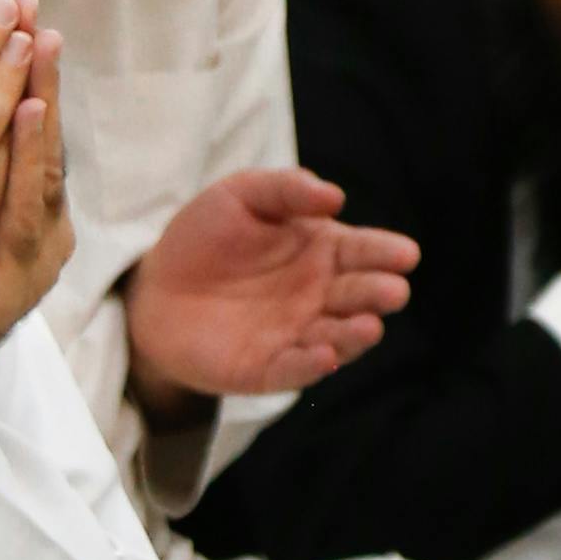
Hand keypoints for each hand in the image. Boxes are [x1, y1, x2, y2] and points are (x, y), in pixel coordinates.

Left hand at [125, 167, 417, 410]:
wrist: (153, 287)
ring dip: (354, 334)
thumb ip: (285, 189)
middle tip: (393, 290)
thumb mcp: (240, 196)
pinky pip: (294, 370)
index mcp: (321, 251)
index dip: (385, 252)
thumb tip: (335, 196)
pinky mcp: (266, 368)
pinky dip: (311, 365)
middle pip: (359, 296)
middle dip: (379, 293)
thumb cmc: (204, 237)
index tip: (406, 254)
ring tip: (368, 326)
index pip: (362, 251)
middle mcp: (318, 295)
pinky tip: (324, 355)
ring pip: (337, 337)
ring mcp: (296, 334)